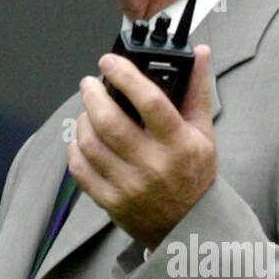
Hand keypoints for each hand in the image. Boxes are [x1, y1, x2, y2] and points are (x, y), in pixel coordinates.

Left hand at [68, 43, 216, 249]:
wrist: (188, 226)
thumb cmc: (195, 175)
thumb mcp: (203, 133)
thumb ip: (197, 91)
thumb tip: (199, 52)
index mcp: (179, 144)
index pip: (149, 101)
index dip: (125, 75)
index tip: (109, 61)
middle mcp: (153, 165)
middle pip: (109, 121)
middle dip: (92, 94)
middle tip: (90, 83)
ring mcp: (129, 186)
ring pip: (90, 143)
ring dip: (83, 119)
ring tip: (88, 110)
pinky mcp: (111, 202)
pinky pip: (80, 169)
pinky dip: (74, 149)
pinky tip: (81, 138)